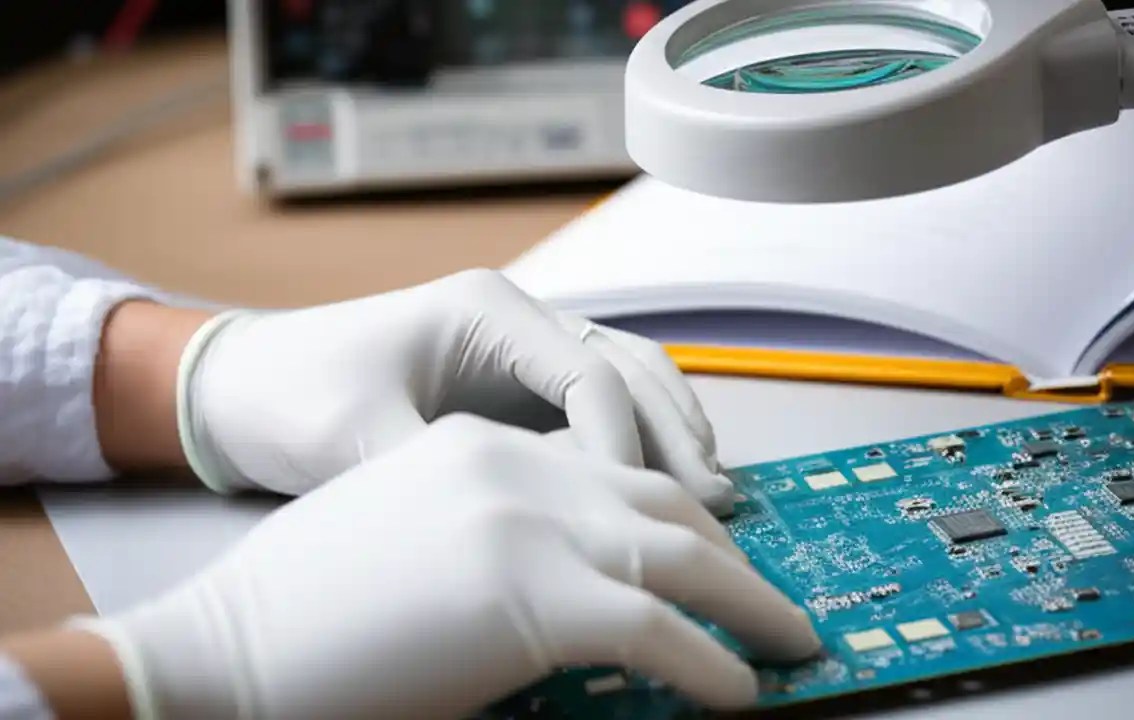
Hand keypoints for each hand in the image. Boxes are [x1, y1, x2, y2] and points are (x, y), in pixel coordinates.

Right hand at [78, 415, 819, 719]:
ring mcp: (526, 522)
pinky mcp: (530, 594)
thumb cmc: (302, 617)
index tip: (722, 556)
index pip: (613, 471)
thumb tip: (580, 590)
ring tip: (792, 644)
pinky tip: (741, 694)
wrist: (219, 651)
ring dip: (750, 605)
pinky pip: (658, 625)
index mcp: (485, 447)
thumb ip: (498, 538)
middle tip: (777, 602)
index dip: (682, 516)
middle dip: (734, 555)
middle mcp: (514, 465)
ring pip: (680, 551)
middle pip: (664, 501)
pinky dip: (713, 664)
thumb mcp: (413, 536)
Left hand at [179, 269, 732, 509]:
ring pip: (629, 379)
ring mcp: (521, 349)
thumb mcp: (357, 441)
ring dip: (672, 432)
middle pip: (628, 368)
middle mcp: (517, 319)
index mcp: (486, 310)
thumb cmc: (290, 398)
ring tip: (712, 493)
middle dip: (675, 434)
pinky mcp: (516, 385)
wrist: (243, 388)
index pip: (587, 375)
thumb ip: (443, 477)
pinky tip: (663, 485)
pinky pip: (601, 405)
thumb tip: (525, 539)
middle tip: (713, 504)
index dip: (620, 446)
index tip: (629, 513)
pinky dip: (641, 439)